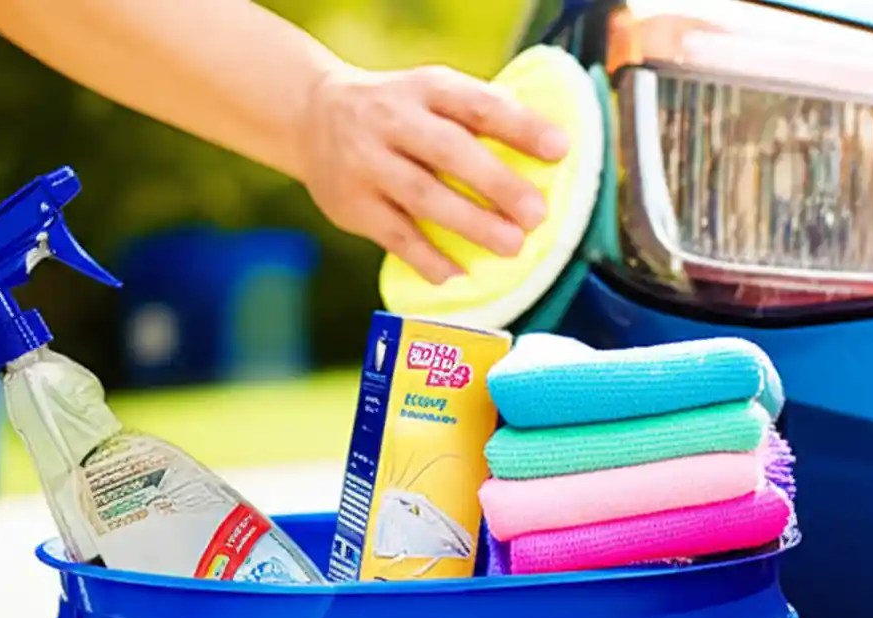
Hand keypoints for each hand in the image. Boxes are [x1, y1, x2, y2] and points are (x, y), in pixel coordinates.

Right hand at [298, 62, 569, 283]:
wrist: (311, 115)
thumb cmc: (398, 110)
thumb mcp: (432, 93)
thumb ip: (478, 115)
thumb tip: (549, 150)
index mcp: (426, 89)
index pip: (478, 105)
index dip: (520, 126)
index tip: (561, 148)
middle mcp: (392, 120)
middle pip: (449, 152)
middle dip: (497, 184)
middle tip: (536, 214)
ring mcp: (367, 162)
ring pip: (423, 196)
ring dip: (471, 224)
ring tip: (511, 246)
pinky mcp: (351, 203)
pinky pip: (394, 235)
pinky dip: (427, 257)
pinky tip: (457, 273)